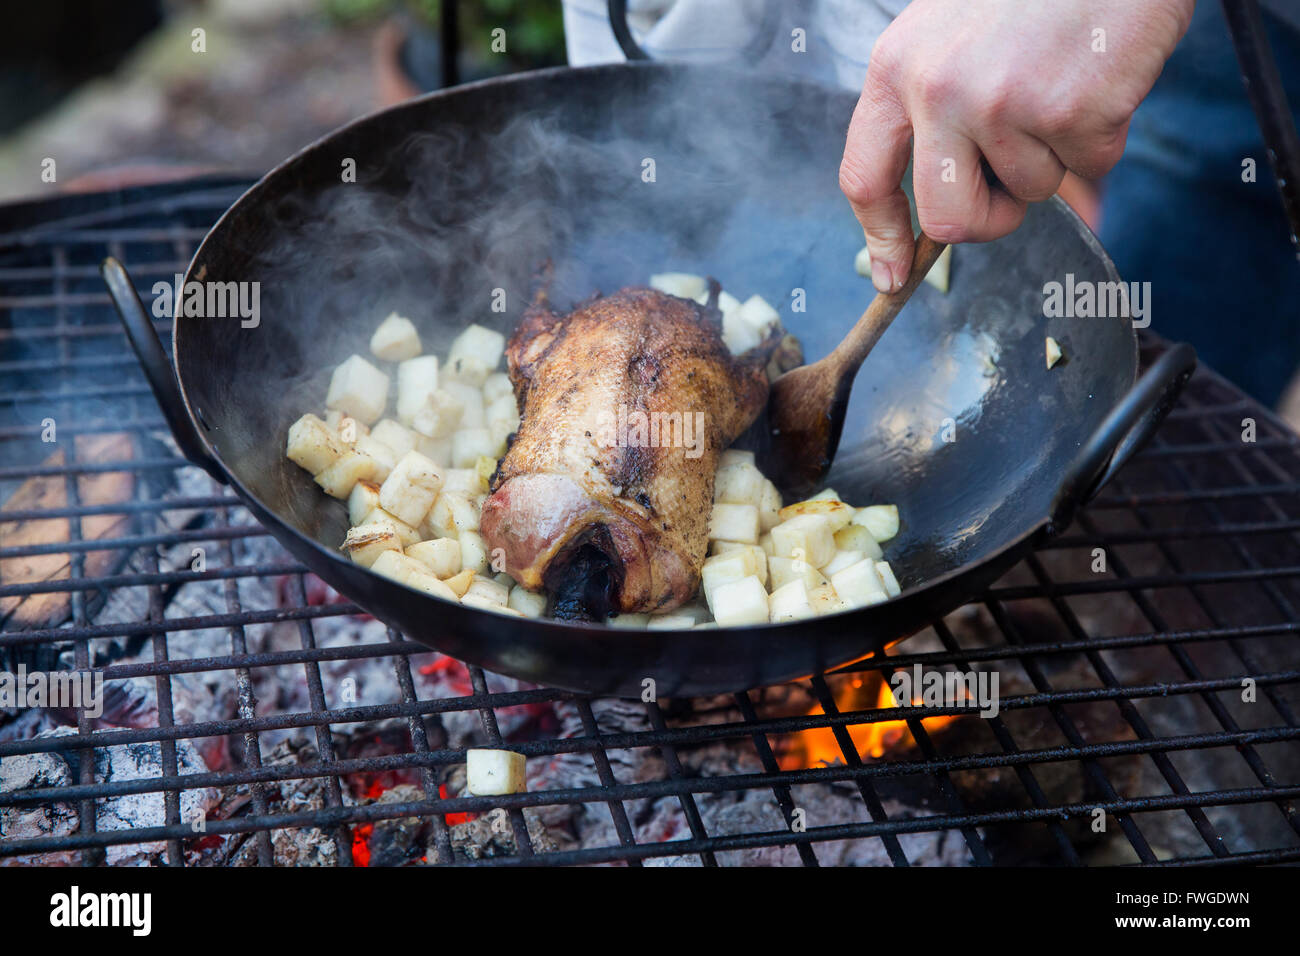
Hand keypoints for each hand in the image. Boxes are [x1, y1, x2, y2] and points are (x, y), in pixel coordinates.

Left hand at [840, 0, 1193, 291]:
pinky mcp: (1070, 111)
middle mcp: (938, 90)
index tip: (891, 274)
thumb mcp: (949, 35)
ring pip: (1031, 194)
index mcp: (895, 69)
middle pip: (948, 219)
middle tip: (1013, 189)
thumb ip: (934, 114)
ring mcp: (1002, 103)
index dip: (881, 237)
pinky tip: (1099, 80)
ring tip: (1063, 86)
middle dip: (987, 220)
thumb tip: (948, 217)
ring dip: (1055, 158)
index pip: (863, 177)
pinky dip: (1102, 139)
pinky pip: (1089, 170)